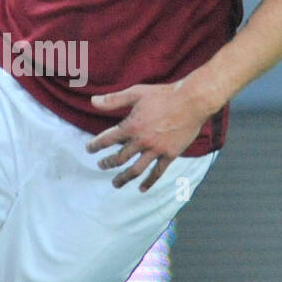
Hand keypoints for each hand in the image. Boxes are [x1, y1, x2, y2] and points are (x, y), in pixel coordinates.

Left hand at [85, 80, 208, 190]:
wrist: (192, 101)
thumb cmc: (164, 95)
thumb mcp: (136, 93)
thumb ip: (113, 99)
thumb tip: (92, 101)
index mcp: (131, 126)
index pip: (107, 140)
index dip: (95, 146)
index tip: (89, 149)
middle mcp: (142, 141)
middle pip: (119, 158)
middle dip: (107, 163)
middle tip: (101, 166)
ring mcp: (156, 150)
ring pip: (135, 170)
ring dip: (123, 178)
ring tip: (115, 183)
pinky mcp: (170, 155)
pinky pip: (157, 172)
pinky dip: (149, 182)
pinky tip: (141, 189)